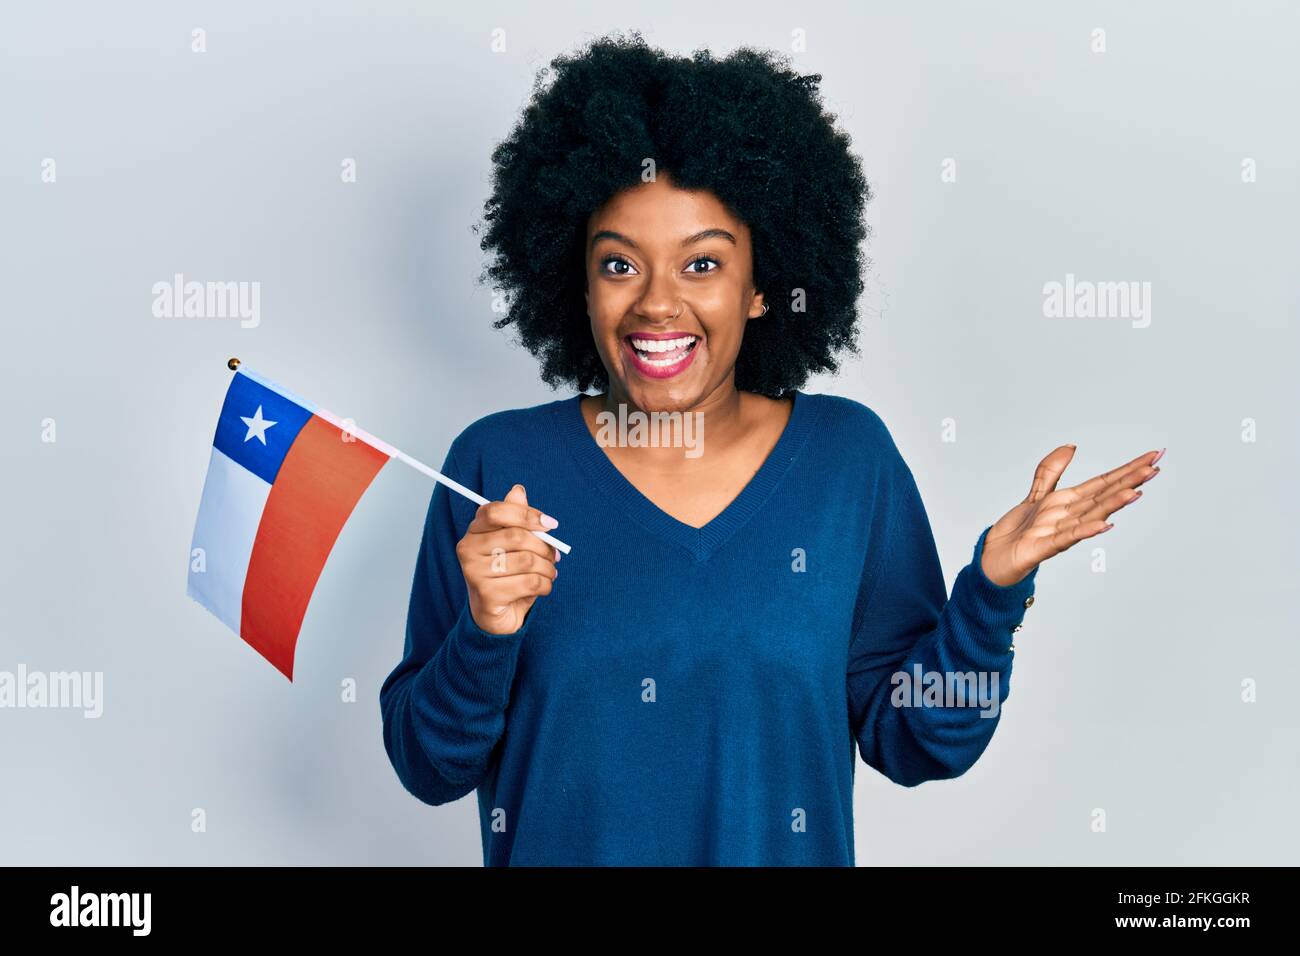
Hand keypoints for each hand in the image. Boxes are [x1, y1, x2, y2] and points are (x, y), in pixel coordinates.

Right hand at [455, 483, 559, 634]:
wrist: (496, 614)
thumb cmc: (506, 573)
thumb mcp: (512, 543)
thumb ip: (516, 517)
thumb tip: (518, 490)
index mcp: (474, 530)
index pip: (497, 511)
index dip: (528, 514)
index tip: (551, 524)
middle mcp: (467, 549)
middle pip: (517, 536)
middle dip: (544, 547)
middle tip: (555, 556)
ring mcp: (474, 573)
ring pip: (527, 561)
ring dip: (548, 568)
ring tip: (550, 573)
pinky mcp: (486, 595)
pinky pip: (529, 583)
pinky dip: (545, 585)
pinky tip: (544, 587)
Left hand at [979, 446, 1163, 586]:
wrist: (995, 557)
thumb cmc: (1019, 531)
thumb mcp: (1036, 494)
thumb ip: (1052, 471)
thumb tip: (1071, 446)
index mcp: (1070, 502)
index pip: (1104, 483)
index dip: (1127, 470)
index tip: (1152, 457)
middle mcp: (1070, 516)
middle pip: (1104, 496)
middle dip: (1129, 482)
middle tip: (1154, 468)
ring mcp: (1060, 532)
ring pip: (1091, 515)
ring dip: (1114, 504)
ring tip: (1136, 491)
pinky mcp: (1044, 547)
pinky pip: (1067, 537)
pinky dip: (1085, 531)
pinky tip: (1104, 525)